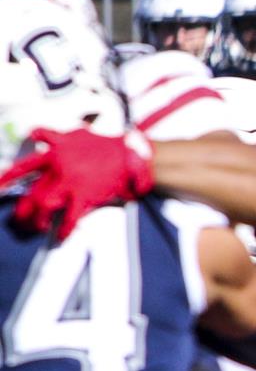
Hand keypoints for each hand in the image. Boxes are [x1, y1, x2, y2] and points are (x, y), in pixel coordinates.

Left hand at [0, 127, 154, 241]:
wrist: (128, 152)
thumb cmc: (105, 144)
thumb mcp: (73, 133)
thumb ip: (51, 135)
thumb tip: (35, 134)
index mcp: (53, 153)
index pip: (23, 167)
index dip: (6, 179)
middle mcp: (57, 168)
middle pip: (31, 193)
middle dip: (22, 210)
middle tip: (19, 220)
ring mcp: (70, 183)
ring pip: (44, 205)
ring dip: (38, 220)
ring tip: (38, 228)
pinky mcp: (85, 196)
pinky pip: (71, 217)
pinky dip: (65, 230)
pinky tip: (62, 236)